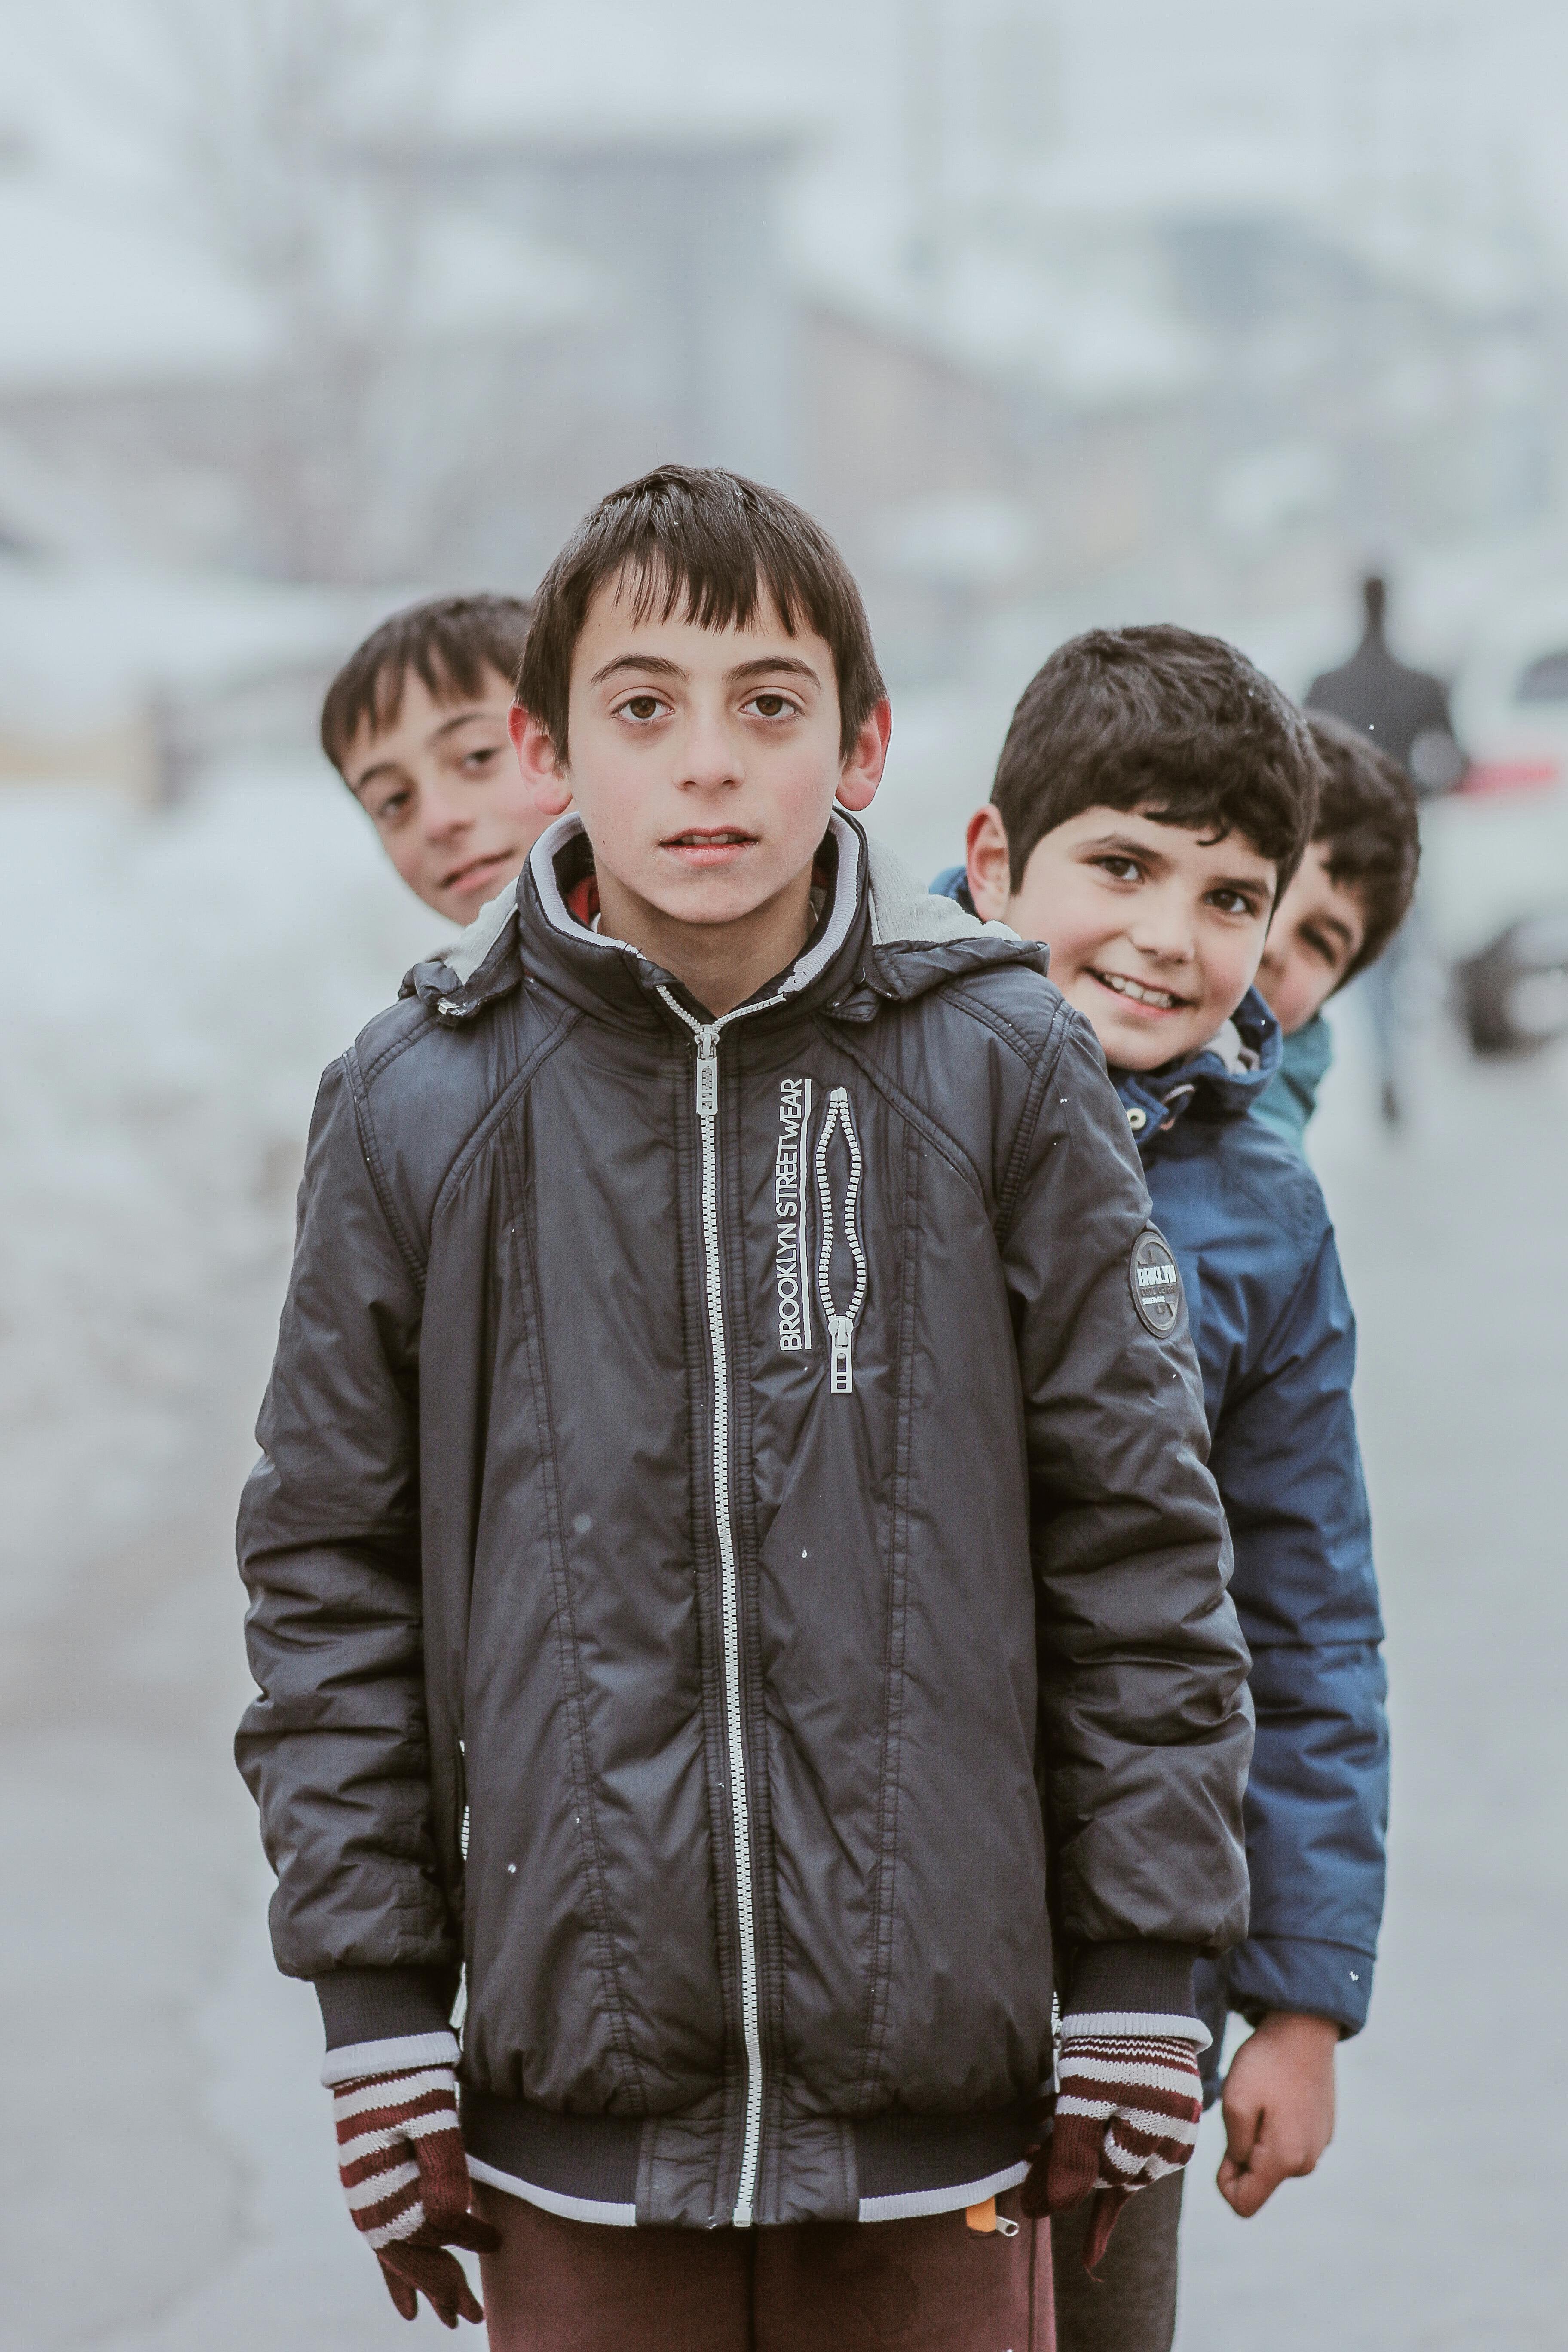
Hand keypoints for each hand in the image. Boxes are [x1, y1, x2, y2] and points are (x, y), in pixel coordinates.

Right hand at [328, 2055, 500, 2325]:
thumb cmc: (410, 2074)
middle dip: (440, 2288)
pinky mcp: (366, 2178)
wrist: (375, 2040)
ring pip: (392, 2253)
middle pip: (409, 2257)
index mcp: (384, 2186)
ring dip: (415, 2282)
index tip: (497, 2243)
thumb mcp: (433, 2119)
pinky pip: (380, 2235)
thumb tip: (456, 2224)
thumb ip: (444, 2172)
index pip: (432, 2231)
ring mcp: (364, 2191)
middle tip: (466, 2320)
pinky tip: (401, 2283)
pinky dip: (393, 2263)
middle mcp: (368, 2199)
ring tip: (428, 2316)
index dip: (467, 2240)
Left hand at [1022, 2014, 1204, 2270]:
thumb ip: (1068, 2156)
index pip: (1101, 2176)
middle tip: (1027, 2155)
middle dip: (1068, 2165)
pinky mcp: (1170, 2107)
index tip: (1024, 2175)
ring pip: (1121, 2157)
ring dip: (1083, 2155)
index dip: (1058, 2178)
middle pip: (1112, 2169)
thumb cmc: (1107, 2036)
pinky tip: (1089, 2221)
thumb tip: (1044, 2212)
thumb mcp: (1080, 2096)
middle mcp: (1175, 2135)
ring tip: (1038, 2145)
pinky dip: (1108, 2160)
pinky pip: (1136, 2144)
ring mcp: (1176, 2123)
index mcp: (1159, 2133)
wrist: (1134, 1982)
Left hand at [1217, 2011, 1337, 2217]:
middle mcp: (1307, 2162)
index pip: (1244, 2205)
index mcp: (1284, 2161)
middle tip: (1243, 2111)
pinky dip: (1277, 2128)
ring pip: (1273, 2162)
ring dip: (1259, 2139)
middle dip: (1242, 2156)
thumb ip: (1235, 2150)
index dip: (1224, 2182)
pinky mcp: (1323, 2131)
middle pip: (1259, 2182)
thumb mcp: (1235, 2102)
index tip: (1223, 2147)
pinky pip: (1290, 2144)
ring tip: (1263, 2100)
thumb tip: (1241, 2171)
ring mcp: (1319, 2147)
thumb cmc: (1265, 2063)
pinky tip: (1279, 2096)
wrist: (1304, 2028)